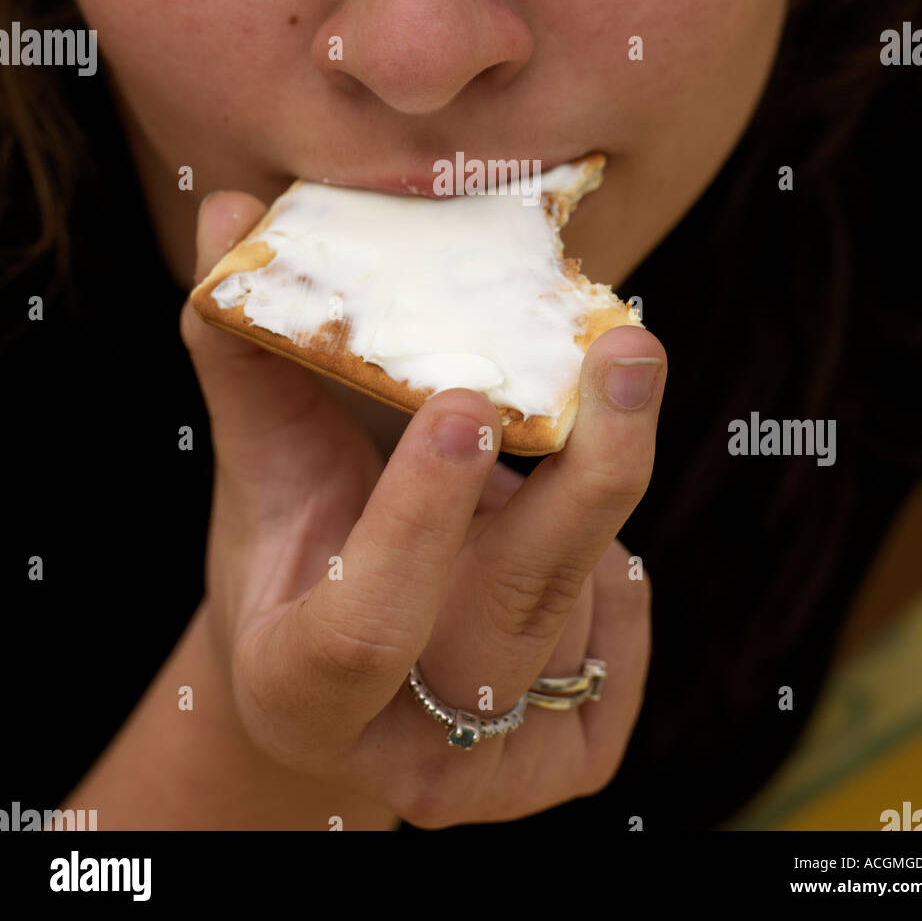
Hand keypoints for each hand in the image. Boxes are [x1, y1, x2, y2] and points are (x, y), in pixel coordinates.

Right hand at [180, 191, 664, 827]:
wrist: (330, 676)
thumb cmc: (293, 553)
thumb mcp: (261, 468)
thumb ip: (250, 351)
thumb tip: (227, 210)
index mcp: (295, 683)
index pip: (363, 624)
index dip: (416, 518)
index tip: (463, 397)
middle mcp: (392, 748)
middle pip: (511, 612)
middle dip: (587, 476)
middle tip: (629, 346)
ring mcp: (481, 775)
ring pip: (576, 618)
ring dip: (587, 509)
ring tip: (573, 426)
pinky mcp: (553, 776)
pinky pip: (620, 668)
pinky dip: (622, 594)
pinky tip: (590, 548)